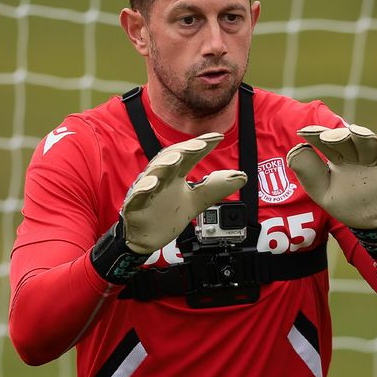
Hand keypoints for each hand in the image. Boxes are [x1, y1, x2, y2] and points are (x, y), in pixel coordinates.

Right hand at [122, 133, 246, 252]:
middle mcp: (160, 177)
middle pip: (170, 157)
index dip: (202, 144)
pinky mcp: (134, 205)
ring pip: (153, 172)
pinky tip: (152, 184)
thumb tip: (241, 177)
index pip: (188, 154)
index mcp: (174, 174)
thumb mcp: (196, 201)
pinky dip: (144, 189)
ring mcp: (146, 190)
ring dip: (164, 164)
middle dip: (185, 149)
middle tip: (201, 145)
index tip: (218, 137)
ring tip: (177, 158)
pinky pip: (137, 195)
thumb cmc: (166, 214)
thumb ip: (215, 189)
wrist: (146, 239)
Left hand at [287, 124, 376, 229]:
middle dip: (338, 136)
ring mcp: (374, 160)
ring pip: (369, 143)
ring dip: (363, 136)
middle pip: (348, 139)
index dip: (316, 134)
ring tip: (355, 132)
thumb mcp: (320, 190)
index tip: (303, 133)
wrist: (364, 223)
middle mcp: (356, 154)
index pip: (326, 141)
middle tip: (326, 137)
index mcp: (338, 156)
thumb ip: (308, 172)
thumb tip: (296, 149)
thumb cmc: (341, 202)